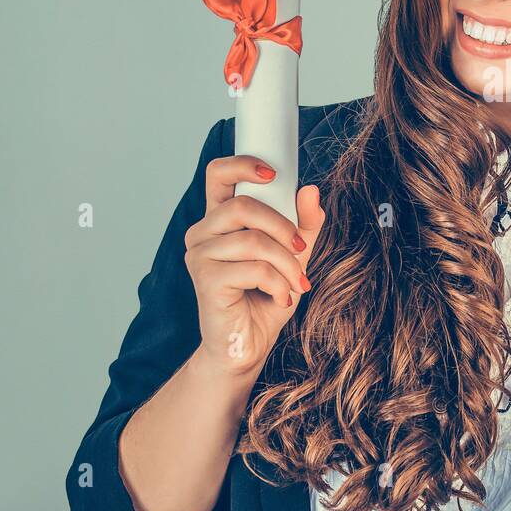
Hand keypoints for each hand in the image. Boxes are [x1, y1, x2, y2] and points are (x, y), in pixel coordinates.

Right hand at [183, 156, 325, 376]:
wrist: (249, 344)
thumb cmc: (266, 297)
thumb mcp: (294, 255)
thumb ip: (304, 223)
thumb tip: (311, 190)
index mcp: (220, 219)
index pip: (217, 175)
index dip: (243, 165)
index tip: (274, 174)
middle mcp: (202, 233)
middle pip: (242, 206)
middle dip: (283, 227)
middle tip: (302, 249)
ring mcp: (199, 256)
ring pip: (253, 241)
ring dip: (286, 263)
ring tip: (296, 283)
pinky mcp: (205, 280)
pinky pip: (253, 269)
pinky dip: (278, 283)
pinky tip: (281, 297)